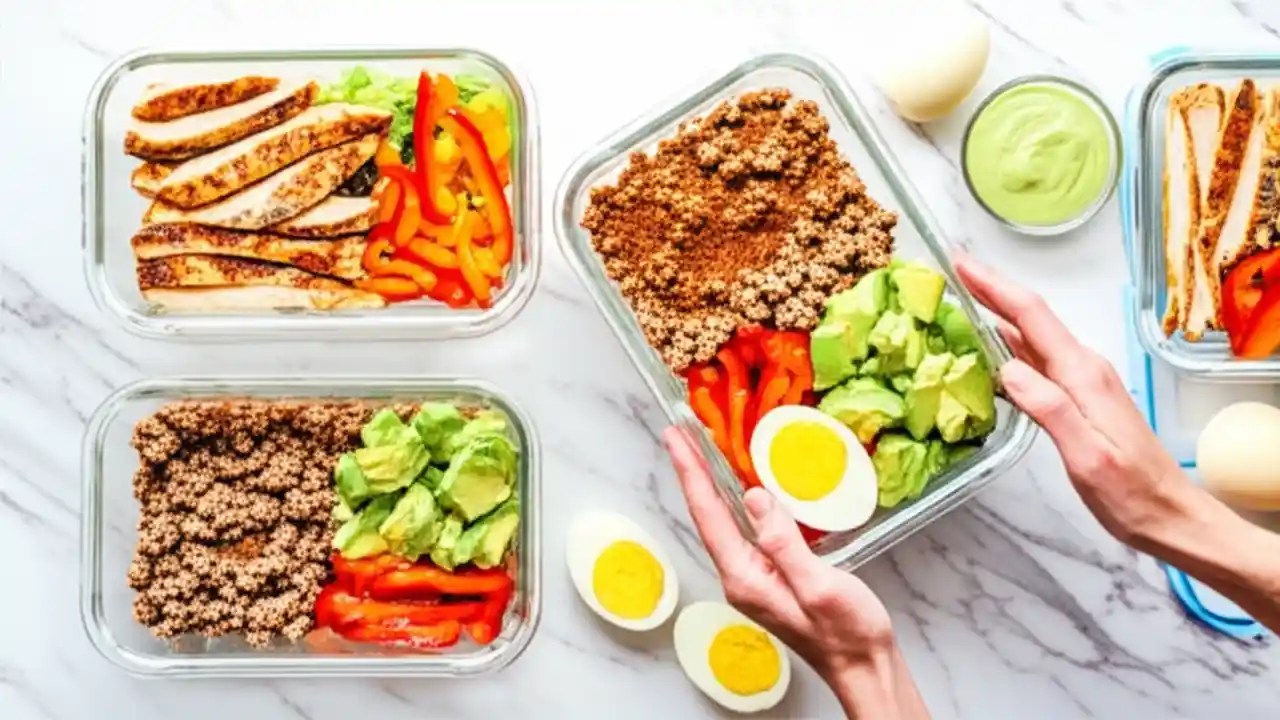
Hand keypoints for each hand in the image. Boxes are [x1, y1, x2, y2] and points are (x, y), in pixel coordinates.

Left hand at [663, 428, 928, 717]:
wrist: (864, 665)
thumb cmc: (847, 632)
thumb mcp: (818, 585)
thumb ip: (783, 543)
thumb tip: (754, 498)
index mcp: (745, 578)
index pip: (709, 515)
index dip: (691, 473)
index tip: (675, 439)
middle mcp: (741, 577)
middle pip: (709, 515)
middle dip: (693, 472)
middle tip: (679, 433)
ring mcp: (754, 577)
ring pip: (725, 521)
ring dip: (711, 484)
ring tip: (701, 449)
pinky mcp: (771, 575)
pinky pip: (746, 530)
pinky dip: (737, 501)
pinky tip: (743, 487)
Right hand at [954, 252, 1279, 634]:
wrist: (1171, 517)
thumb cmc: (1131, 494)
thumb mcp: (1087, 456)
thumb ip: (1050, 408)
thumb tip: (1007, 368)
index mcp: (1082, 375)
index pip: (1032, 316)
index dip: (994, 287)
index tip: (960, 263)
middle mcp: (1083, 369)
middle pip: (1031, 318)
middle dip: (991, 291)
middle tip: (950, 272)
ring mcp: (1083, 383)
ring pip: (1032, 338)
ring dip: (996, 317)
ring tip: (959, 304)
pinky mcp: (1079, 399)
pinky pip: (1037, 362)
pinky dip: (1008, 349)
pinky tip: (988, 354)